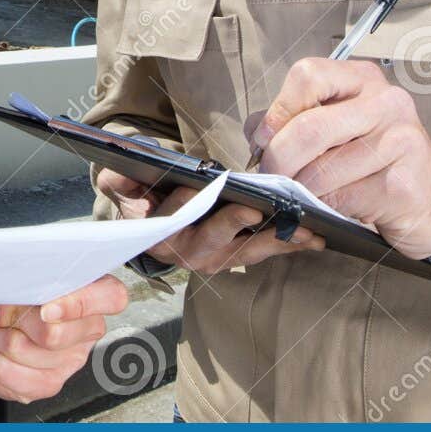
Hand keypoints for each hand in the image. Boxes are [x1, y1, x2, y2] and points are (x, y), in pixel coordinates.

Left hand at [0, 274, 127, 402]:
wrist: (23, 307)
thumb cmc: (33, 282)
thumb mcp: (37, 266)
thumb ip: (29, 271)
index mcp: (98, 293)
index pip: (110, 299)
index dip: (77, 305)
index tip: (44, 308)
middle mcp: (88, 330)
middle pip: (52, 335)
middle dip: (8, 322)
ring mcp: (71, 359)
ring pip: (30, 361)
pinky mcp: (50, 381)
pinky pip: (20, 386)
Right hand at [94, 168, 322, 273]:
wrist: (154, 222)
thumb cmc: (144, 195)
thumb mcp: (123, 185)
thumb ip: (118, 179)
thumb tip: (114, 172)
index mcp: (157, 235)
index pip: (170, 218)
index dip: (185, 204)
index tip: (198, 187)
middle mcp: (186, 252)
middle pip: (212, 239)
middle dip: (234, 224)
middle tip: (254, 209)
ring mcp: (214, 259)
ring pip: (247, 250)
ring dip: (277, 240)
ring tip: (305, 229)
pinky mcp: (236, 257)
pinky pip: (264, 252)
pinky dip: (290, 245)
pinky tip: (315, 237)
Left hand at [254, 57, 430, 260]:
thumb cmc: (377, 164)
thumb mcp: (338, 129)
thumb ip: (294, 120)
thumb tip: (256, 131)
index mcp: (362, 80)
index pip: (308, 75)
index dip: (277, 110)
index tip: (264, 139)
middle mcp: (386, 102)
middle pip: (308, 128)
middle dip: (278, 161)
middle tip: (272, 177)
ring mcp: (399, 141)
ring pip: (320, 171)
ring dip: (300, 191)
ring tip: (304, 194)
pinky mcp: (402, 183)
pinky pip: (341, 199)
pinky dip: (326, 209)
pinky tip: (336, 207)